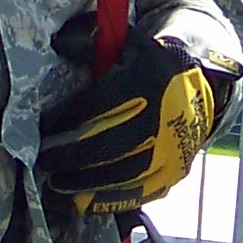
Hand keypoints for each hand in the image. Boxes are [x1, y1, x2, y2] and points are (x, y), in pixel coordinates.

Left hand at [38, 20, 233, 213]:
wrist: (199, 85)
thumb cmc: (150, 65)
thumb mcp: (128, 44)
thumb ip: (92, 43)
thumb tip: (58, 44)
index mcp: (149, 77)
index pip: (101, 103)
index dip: (69, 118)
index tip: (43, 128)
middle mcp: (164, 114)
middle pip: (111, 143)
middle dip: (72, 156)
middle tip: (44, 161)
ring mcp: (173, 147)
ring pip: (125, 173)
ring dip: (86, 181)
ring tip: (58, 182)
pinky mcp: (175, 170)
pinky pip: (140, 192)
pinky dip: (110, 199)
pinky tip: (84, 199)